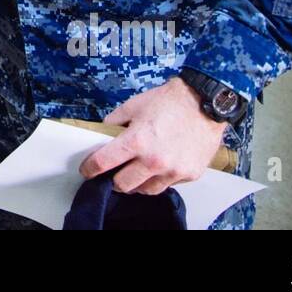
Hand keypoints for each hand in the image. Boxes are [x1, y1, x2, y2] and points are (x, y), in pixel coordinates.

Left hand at [77, 77, 228, 194]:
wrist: (204, 102)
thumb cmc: (170, 101)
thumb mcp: (133, 105)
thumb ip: (114, 122)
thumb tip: (103, 135)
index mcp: (136, 141)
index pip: (103, 163)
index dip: (90, 168)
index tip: (87, 170)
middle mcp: (153, 160)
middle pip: (123, 185)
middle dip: (114, 179)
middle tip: (114, 172)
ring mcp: (173, 171)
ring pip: (146, 190)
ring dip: (137, 183)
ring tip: (137, 172)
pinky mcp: (189, 175)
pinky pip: (168, 184)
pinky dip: (160, 178)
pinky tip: (159, 167)